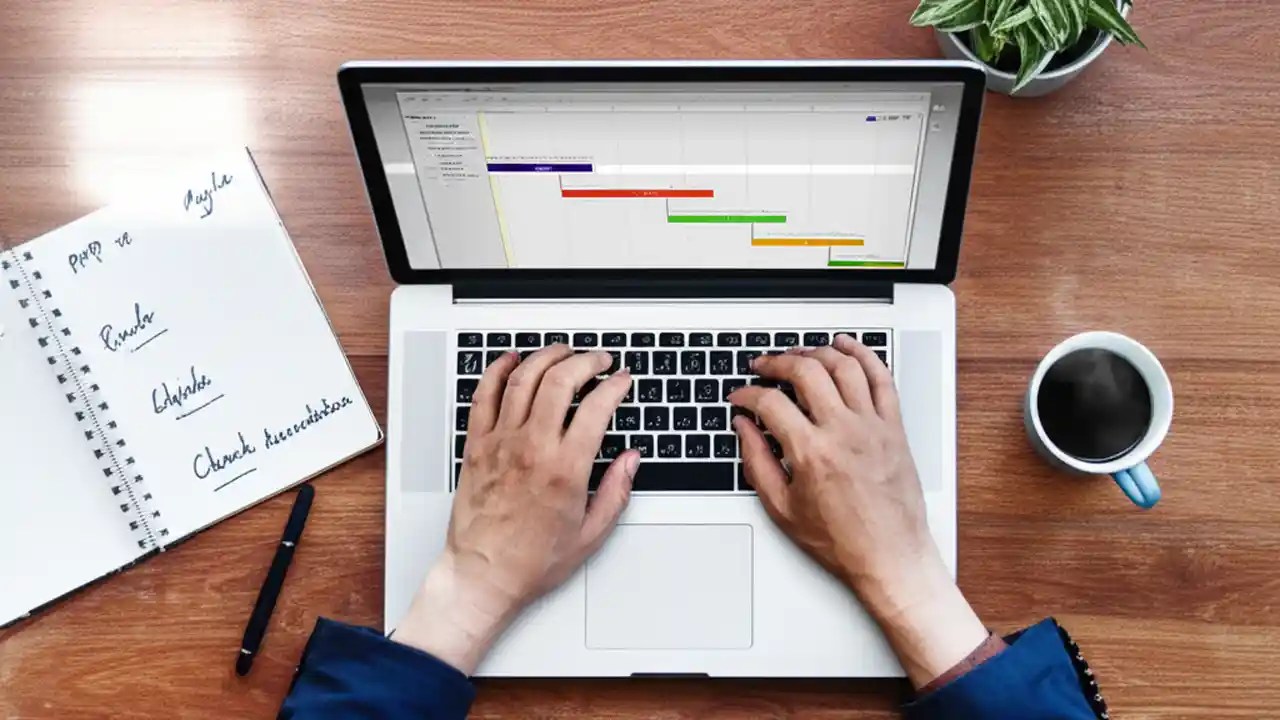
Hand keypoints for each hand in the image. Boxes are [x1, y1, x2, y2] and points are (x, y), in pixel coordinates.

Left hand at [394, 345, 638, 673]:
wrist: (483, 575)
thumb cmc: (531, 561)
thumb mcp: (591, 534)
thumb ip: (616, 491)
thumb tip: (631, 461)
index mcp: (565, 469)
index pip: (595, 407)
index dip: (614, 386)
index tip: (621, 380)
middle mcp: (532, 449)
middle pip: (560, 381)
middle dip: (586, 360)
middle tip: (599, 359)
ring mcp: (501, 443)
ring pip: (523, 379)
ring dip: (547, 357)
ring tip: (564, 352)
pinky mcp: (477, 446)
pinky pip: (484, 395)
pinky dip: (498, 370)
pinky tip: (511, 360)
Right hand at [728, 334, 986, 686]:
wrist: (890, 558)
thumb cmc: (841, 542)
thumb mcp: (783, 508)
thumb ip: (757, 461)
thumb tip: (743, 428)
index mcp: (811, 452)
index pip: (770, 402)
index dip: (747, 393)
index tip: (740, 397)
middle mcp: (843, 431)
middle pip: (806, 371)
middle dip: (777, 362)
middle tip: (763, 366)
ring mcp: (872, 426)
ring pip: (843, 366)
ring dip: (816, 351)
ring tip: (799, 353)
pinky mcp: (894, 428)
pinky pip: (882, 378)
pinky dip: (864, 355)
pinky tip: (847, 347)